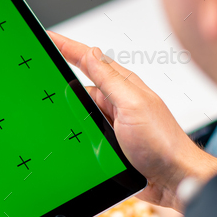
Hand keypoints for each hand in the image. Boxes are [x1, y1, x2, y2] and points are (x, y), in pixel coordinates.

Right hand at [48, 32, 216, 211]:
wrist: (175, 179)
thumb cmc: (163, 143)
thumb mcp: (132, 105)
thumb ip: (110, 80)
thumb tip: (91, 52)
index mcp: (123, 86)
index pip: (89, 59)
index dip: (67, 47)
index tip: (48, 37)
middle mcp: (117, 101)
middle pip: (80, 84)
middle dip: (62, 76)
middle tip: (41, 63)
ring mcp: (113, 122)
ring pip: (80, 110)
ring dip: (68, 110)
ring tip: (51, 100)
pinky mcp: (110, 142)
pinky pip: (85, 131)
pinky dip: (75, 131)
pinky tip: (67, 133)